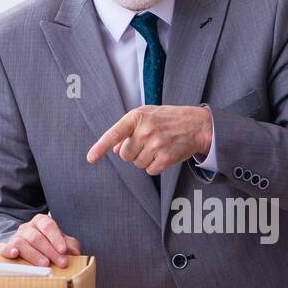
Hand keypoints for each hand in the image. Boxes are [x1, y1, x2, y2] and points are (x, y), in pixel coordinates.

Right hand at [0, 213, 80, 267]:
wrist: (33, 250)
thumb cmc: (51, 246)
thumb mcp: (63, 244)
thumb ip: (70, 246)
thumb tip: (75, 253)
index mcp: (41, 222)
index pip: (48, 225)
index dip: (56, 238)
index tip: (64, 250)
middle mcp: (27, 228)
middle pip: (36, 237)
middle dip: (50, 251)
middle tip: (61, 263)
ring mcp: (15, 237)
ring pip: (21, 242)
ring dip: (34, 254)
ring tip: (44, 265)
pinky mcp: (6, 247)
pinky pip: (3, 247)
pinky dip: (7, 250)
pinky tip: (14, 254)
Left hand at [86, 105, 210, 174]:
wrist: (197, 124)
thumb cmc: (168, 119)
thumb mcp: (146, 116)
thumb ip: (128, 130)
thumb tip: (114, 149)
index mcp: (137, 117)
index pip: (114, 134)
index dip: (100, 147)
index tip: (91, 158)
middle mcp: (145, 130)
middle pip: (125, 155)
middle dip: (133, 153)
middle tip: (147, 143)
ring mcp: (156, 144)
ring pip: (137, 164)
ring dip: (145, 159)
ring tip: (158, 146)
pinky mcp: (166, 158)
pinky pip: (150, 170)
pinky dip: (155, 166)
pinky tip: (164, 154)